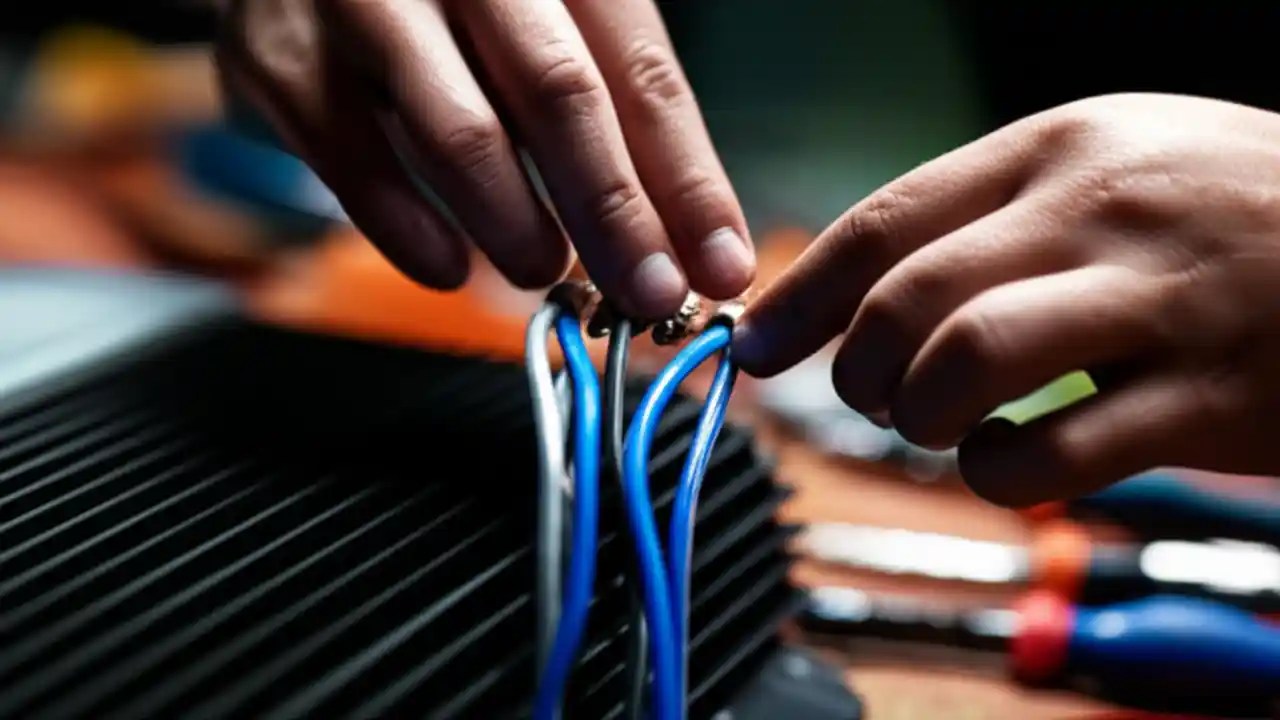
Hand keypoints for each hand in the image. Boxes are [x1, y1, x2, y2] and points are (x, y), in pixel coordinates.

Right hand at [215, 0, 752, 317]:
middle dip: (617, 217)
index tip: (720, 265)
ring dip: (519, 228)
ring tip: (545, 272)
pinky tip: (451, 269)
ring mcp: (363, 3)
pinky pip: (355, 165)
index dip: (687, 181)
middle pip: (560, 98)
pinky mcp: (282, 58)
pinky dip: (411, 235)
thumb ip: (613, 108)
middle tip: (650, 296)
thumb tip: (689, 236)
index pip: (640, 73)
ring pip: (461, 135)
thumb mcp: (550, 16)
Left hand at [736, 93, 1279, 505]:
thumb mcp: (1110, 163)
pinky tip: (1009, 461)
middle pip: (907, 301)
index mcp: (1058, 149)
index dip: (800, 298)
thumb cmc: (1225, 210)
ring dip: (919, 416)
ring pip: (966, 364)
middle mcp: (1098, 214)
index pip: (886, 224)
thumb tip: (857, 291)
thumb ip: (988, 215)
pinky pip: (1053, 455)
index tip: (756, 347)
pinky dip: (999, 475)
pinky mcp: (1209, 399)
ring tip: (939, 423)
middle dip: (855, 369)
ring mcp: (1158, 304)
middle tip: (870, 393)